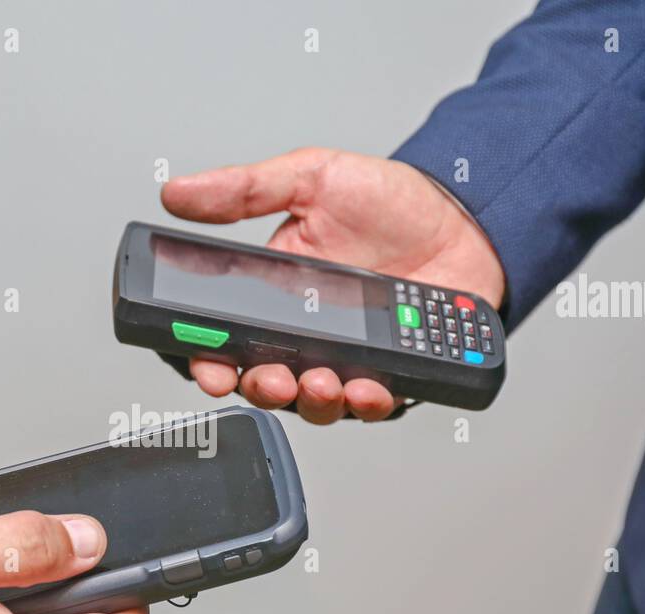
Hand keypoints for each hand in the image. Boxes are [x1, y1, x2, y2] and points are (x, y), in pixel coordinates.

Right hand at [161, 148, 505, 422]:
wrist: (466, 216)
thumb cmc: (391, 201)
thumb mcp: (311, 178)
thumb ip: (245, 189)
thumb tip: (178, 192)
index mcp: (276, 295)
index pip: (228, 340)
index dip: (209, 361)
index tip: (208, 368)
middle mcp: (308, 335)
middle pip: (266, 383)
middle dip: (262, 389)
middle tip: (270, 377)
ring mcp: (350, 359)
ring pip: (316, 403)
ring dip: (312, 402)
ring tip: (321, 383)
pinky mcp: (393, 373)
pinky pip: (373, 405)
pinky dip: (367, 404)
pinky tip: (367, 387)